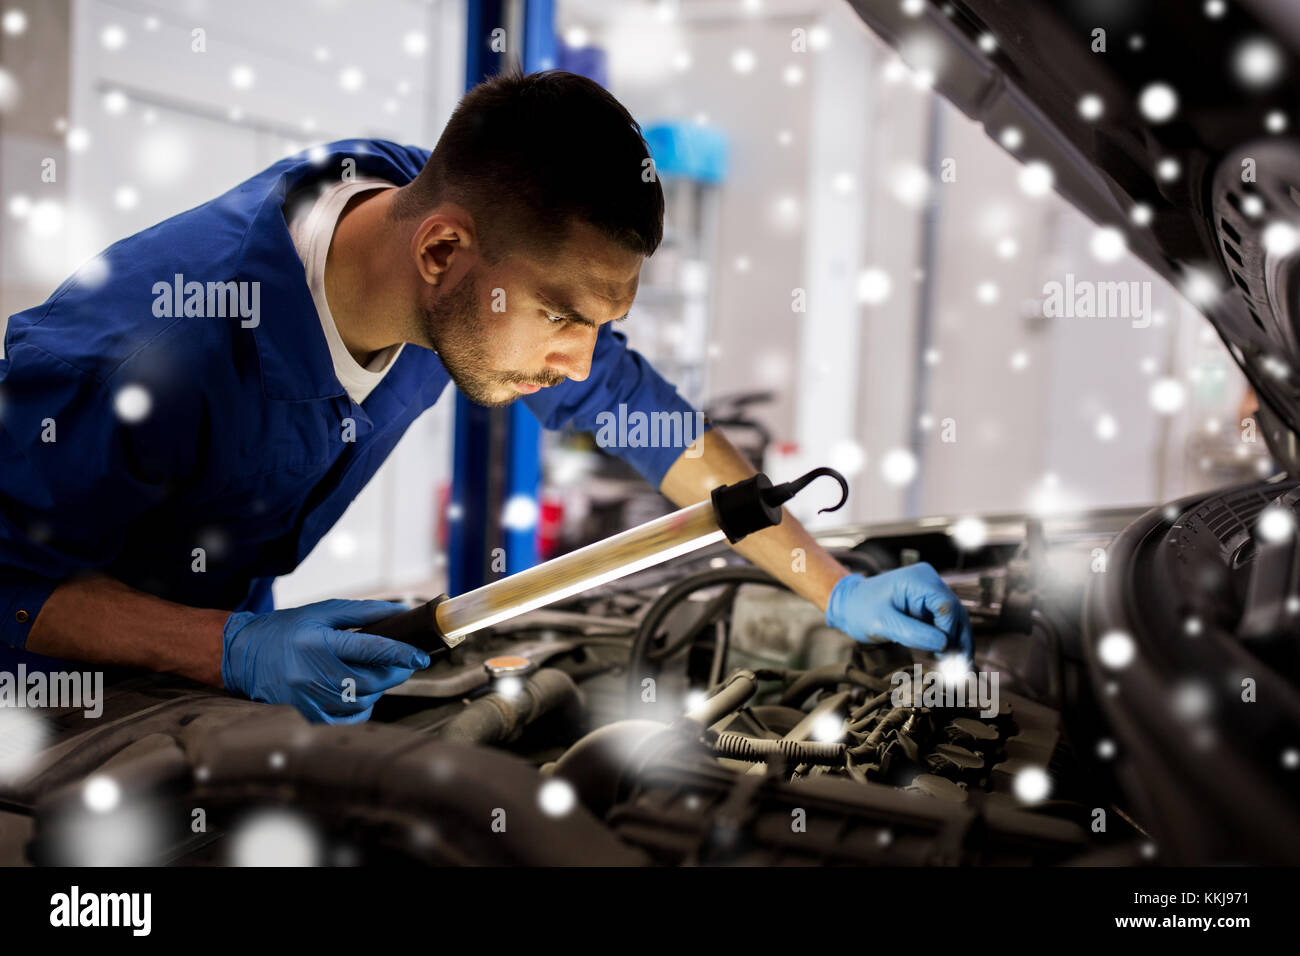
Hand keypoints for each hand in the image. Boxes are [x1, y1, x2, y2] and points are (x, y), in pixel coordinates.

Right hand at [221, 599, 429, 723]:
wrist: (242, 655)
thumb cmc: (286, 630)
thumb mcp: (323, 612)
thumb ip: (364, 612)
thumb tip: (402, 613)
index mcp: (318, 644)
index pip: (370, 650)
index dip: (400, 654)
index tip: (422, 657)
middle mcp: (312, 675)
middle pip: (371, 680)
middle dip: (395, 672)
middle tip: (405, 663)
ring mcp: (307, 700)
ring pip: (362, 701)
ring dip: (378, 688)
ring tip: (377, 673)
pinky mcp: (304, 716)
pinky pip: (346, 720)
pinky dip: (361, 708)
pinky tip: (360, 694)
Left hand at [825, 564, 972, 659]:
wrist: (849, 604)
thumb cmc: (860, 610)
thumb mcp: (883, 624)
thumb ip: (913, 633)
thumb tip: (945, 645)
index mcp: (919, 580)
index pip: (946, 606)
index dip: (950, 632)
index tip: (946, 657)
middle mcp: (930, 582)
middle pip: (956, 612)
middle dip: (959, 641)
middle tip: (960, 671)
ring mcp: (931, 592)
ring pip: (956, 619)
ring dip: (958, 643)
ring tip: (959, 670)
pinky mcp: (929, 604)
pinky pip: (946, 622)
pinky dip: (950, 640)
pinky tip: (952, 660)